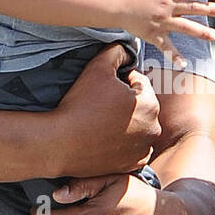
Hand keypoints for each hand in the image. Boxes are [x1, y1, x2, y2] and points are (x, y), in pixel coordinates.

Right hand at [50, 43, 161, 175]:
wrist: (61, 143)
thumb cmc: (79, 105)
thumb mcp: (97, 68)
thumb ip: (116, 52)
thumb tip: (126, 50)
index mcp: (150, 104)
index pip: (139, 83)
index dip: (120, 81)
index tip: (102, 88)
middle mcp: (153, 128)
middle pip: (140, 106)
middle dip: (124, 102)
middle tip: (100, 105)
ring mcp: (143, 149)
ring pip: (137, 127)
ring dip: (126, 123)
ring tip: (101, 122)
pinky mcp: (132, 165)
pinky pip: (132, 148)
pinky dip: (123, 143)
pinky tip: (105, 138)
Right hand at [118, 0, 214, 68]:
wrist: (115, 5)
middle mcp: (167, 6)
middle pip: (191, 8)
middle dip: (208, 9)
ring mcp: (162, 21)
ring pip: (185, 27)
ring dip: (200, 31)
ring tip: (214, 35)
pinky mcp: (154, 34)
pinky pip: (166, 47)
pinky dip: (174, 56)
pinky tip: (184, 63)